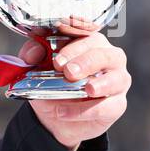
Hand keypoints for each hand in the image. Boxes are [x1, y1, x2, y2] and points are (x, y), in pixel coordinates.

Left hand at [18, 16, 129, 150]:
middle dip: (87, 61)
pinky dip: (85, 110)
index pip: (88, 34)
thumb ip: (31, 54)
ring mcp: (116, 82)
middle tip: (69, 71)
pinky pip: (107, 107)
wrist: (54, 116)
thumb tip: (33, 53)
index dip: (73, 44)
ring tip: (87, 88)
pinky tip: (64, 112)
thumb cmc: (51, 84)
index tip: (56, 56)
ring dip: (102, 83)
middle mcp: (108, 59)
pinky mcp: (116, 105)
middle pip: (106, 54)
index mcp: (89, 43)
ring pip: (118, 78)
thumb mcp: (35, 67)